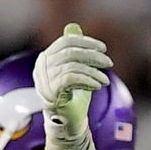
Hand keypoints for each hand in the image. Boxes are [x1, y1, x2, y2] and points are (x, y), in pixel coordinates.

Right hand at [33, 22, 111, 136]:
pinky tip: (98, 85)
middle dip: (93, 57)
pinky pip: (71, 78)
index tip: (103, 48)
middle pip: (70, 53)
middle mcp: (42, 66)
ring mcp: (44, 79)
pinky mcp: (50, 92)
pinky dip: (88, 80)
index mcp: (46, 58)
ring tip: (105, 80)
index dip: (86, 42)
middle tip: (109, 63)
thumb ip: (74, 49)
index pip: (66, 42)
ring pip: (73, 66)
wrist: (67, 123)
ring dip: (93, 72)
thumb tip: (73, 26)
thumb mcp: (76, 69)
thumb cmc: (72, 95)